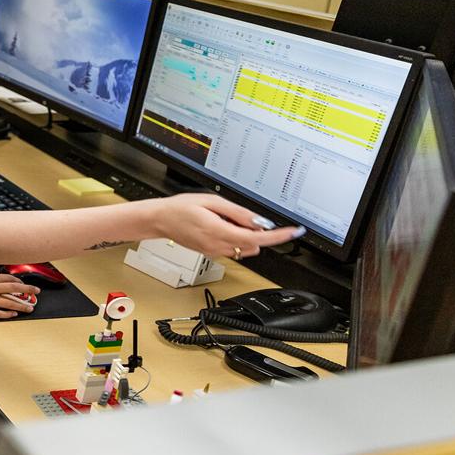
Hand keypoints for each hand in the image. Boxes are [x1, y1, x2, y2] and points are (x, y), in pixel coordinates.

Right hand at [0, 273, 38, 317]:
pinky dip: (6, 314)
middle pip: (12, 288)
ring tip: (29, 307)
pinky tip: (13, 314)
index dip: (19, 281)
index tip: (26, 284)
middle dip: (27, 290)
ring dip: (20, 305)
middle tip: (36, 292)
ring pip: (7, 302)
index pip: (8, 278)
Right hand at [152, 193, 305, 259]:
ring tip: (224, 218)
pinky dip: (236, 237)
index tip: (293, 232)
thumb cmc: (182, 208)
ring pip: (245, 247)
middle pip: (254, 244)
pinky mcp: (214, 252)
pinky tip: (220, 224)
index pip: (258, 239)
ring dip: (245, 234)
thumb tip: (260, 223)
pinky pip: (234, 247)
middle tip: (240, 214)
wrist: (162, 220)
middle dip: (256, 231)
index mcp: (220, 233)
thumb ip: (239, 214)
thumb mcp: (213, 202)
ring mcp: (216, 252)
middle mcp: (220, 247)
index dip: (279, 237)